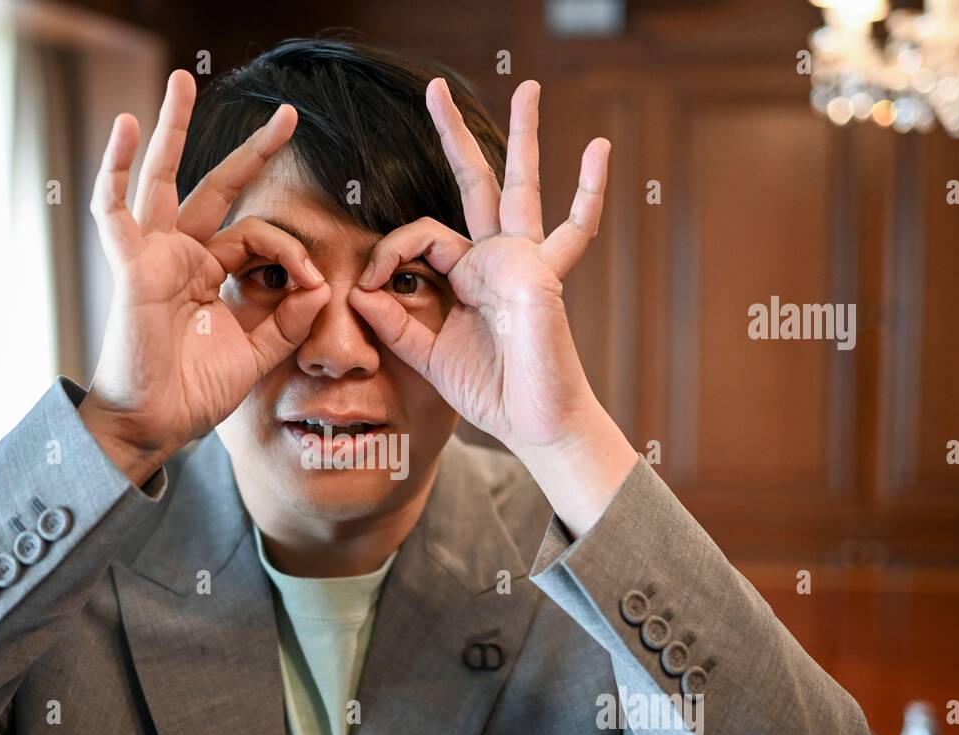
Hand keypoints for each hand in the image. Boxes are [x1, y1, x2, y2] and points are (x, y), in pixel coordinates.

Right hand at [80, 71, 330, 485]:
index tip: (313, 283)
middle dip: (250, 151)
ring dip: (172, 129)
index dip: (291, 252)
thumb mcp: (256, 354)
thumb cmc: (196, 393)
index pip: (258, 239)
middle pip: (214, 187)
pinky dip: (117, 167)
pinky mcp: (131, 264)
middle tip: (285, 114)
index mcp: (211, 275)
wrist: (157, 423)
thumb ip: (288, 321)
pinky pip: (114, 208)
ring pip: (163, 179)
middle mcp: (182, 256)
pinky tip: (128, 126)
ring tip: (182, 80)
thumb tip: (322, 285)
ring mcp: (154, 255)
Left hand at [350, 78, 636, 533]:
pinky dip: (588, 191)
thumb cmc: (490, 391)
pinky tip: (599, 148)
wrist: (533, 423)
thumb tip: (359, 287)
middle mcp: (496, 259)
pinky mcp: (539, 275)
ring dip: (522, 135)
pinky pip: (573, 229)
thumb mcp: (427, 355)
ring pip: (518, 187)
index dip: (388, 251)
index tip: (367, 283)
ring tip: (528, 87)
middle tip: (434, 89)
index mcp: (467, 275)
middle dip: (454, 136)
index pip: (422, 237)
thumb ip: (394, 321)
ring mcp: (522, 262)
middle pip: (474, 184)